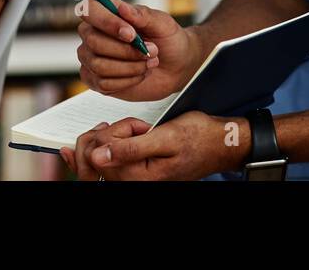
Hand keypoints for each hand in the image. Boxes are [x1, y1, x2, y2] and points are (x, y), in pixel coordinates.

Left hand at [60, 111, 248, 180]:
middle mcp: (131, 182)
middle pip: (90, 158)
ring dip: (111, 135)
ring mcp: (130, 178)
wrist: (217, 144)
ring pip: (96, 155)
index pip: (97, 156)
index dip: (110, 133)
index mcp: (138, 178)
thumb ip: (130, 148)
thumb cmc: (197, 138)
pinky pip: (105, 158)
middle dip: (107, 134)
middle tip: (134, 127)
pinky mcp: (132, 171)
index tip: (133, 126)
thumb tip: (97, 157)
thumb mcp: (166, 137)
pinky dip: (109, 141)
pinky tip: (121, 134)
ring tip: (137, 129)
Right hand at [76, 0, 201, 100]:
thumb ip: (142, 15)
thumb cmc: (167, 40)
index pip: (89, 10)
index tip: (131, 34)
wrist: (176, 67)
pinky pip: (104, 83)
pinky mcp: (97, 80)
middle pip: (93, 42)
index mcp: (106, 12)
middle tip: (151, 50)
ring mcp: (92, 58)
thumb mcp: (163, 23)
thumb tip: (122, 8)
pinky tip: (139, 73)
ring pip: (99, 66)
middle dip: (126, 51)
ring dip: (130, 67)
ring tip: (148, 62)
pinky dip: (128, 80)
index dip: (107, 22)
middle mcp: (93, 34)